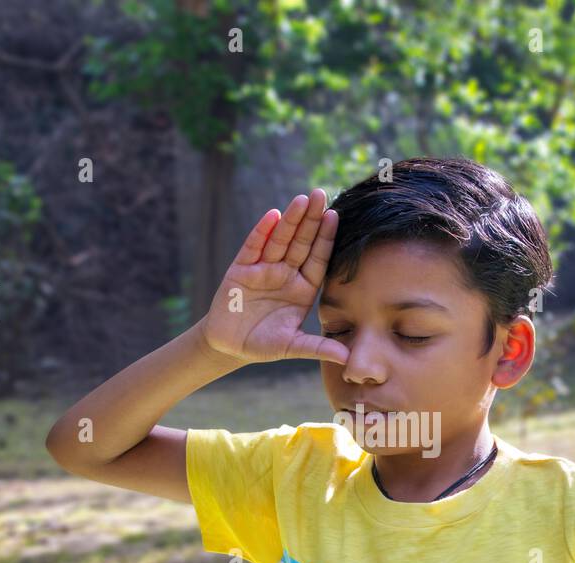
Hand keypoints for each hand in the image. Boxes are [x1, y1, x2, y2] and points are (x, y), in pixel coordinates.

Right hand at [198, 189, 348, 364]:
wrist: (228, 347)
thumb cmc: (262, 345)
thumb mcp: (292, 347)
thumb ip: (317, 348)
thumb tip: (347, 358)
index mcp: (302, 289)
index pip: (317, 259)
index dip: (325, 239)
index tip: (336, 217)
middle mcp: (285, 275)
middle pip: (301, 243)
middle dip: (311, 219)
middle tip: (322, 194)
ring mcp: (263, 269)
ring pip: (279, 240)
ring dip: (290, 220)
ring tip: (302, 199)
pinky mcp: (241, 270)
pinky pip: (253, 247)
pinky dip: (262, 233)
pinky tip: (273, 216)